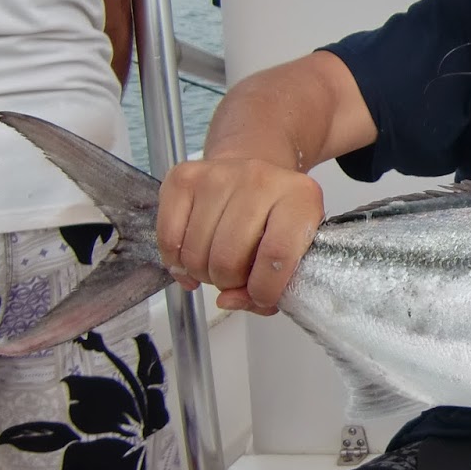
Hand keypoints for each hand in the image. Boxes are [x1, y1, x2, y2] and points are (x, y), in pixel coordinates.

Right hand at [155, 157, 324, 315]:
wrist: (252, 168)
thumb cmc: (275, 217)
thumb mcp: (293, 249)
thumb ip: (271, 287)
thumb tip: (227, 301)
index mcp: (301, 196)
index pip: (278, 254)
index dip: (264, 289)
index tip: (260, 297)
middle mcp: (260, 180)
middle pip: (228, 257)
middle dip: (228, 283)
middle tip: (235, 278)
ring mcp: (218, 175)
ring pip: (196, 252)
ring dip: (203, 273)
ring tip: (217, 265)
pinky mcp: (183, 178)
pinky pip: (169, 239)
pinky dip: (176, 263)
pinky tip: (191, 261)